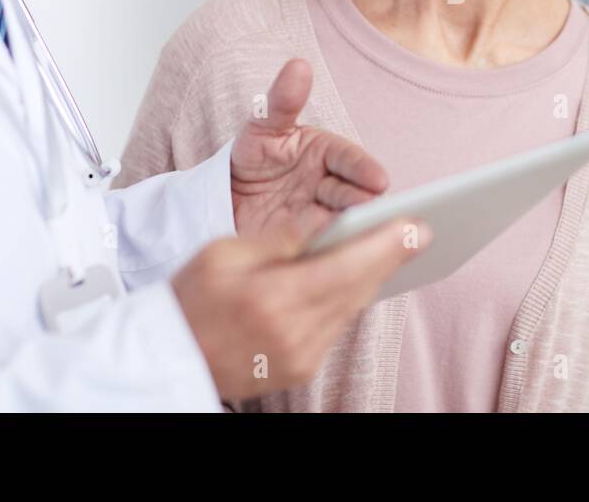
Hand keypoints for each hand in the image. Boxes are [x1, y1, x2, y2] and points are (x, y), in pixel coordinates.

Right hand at [171, 217, 430, 399]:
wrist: (168, 355)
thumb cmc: (189, 298)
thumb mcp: (224, 252)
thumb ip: (281, 237)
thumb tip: (326, 218)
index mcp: (272, 299)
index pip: (345, 268)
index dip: (386, 246)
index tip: (416, 225)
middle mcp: (294, 334)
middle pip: (359, 289)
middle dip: (390, 256)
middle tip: (419, 228)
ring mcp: (301, 357)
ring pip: (352, 307)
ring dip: (373, 276)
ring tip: (394, 245)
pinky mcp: (302, 369)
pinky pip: (337, 325)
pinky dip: (349, 297)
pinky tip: (359, 274)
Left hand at [230, 58, 387, 240]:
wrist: (227, 199)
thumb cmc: (252, 157)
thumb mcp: (262, 127)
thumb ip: (281, 101)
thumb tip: (297, 66)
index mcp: (327, 154)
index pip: (350, 159)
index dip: (364, 170)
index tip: (379, 180)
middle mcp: (332, 185)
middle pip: (354, 195)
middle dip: (365, 205)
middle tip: (372, 215)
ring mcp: (322, 216)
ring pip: (343, 224)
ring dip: (353, 231)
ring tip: (356, 239)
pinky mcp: (310, 244)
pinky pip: (325, 248)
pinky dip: (334, 252)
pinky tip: (338, 259)